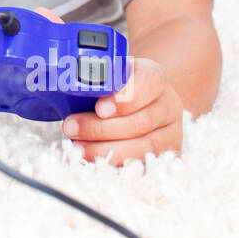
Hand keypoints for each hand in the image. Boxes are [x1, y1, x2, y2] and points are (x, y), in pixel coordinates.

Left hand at [61, 57, 182, 164]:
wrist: (139, 102)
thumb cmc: (118, 87)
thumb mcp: (109, 73)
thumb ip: (95, 77)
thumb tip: (67, 83)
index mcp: (155, 77)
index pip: (150, 83)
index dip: (124, 99)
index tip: (99, 109)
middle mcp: (169, 105)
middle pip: (141, 121)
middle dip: (101, 128)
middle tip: (71, 127)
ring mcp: (171, 132)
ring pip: (144, 147)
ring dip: (105, 149)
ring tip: (77, 146)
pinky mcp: (166, 155)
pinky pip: (143, 164)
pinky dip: (115, 164)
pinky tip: (93, 160)